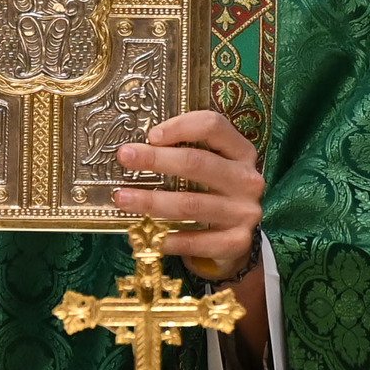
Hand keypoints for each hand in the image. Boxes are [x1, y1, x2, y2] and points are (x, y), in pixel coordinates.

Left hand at [112, 109, 264, 277]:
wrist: (234, 242)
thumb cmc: (211, 194)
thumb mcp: (207, 168)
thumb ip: (183, 153)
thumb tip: (135, 149)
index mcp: (241, 152)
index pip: (214, 126)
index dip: (181, 126)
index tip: (150, 135)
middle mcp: (247, 180)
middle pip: (198, 163)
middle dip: (156, 159)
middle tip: (125, 157)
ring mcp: (245, 212)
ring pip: (191, 204)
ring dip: (152, 201)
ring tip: (122, 198)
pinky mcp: (237, 242)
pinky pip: (196, 241)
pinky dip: (169, 238)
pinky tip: (147, 236)